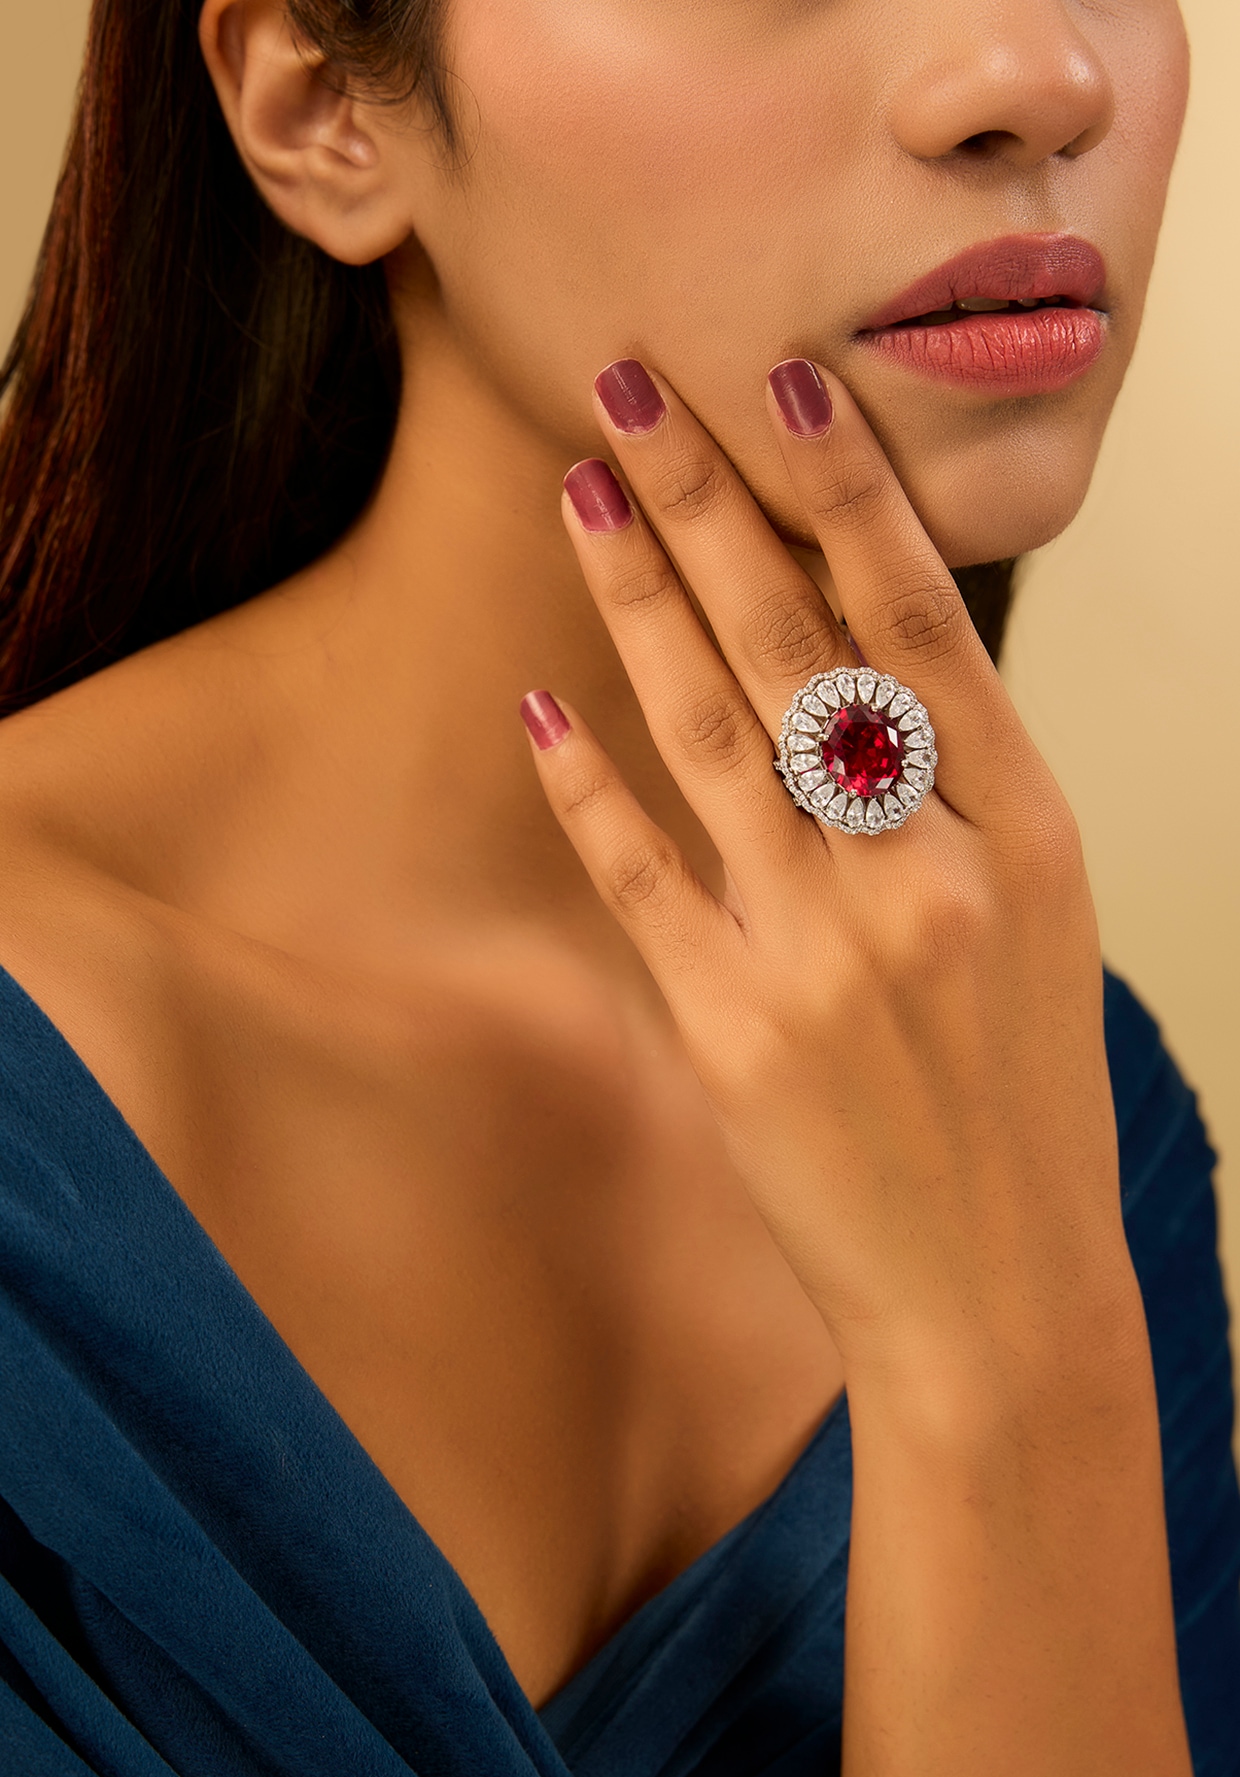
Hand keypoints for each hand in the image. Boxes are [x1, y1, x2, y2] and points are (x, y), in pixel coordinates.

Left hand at [523, 359, 1200, 1776]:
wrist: (1001, 1292)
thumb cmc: (1021, 1096)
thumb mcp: (1041, 916)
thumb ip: (958, 787)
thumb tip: (854, 651)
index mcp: (1025, 829)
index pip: (919, 622)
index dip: (842, 492)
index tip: (777, 385)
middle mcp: (929, 872)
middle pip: (799, 646)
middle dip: (709, 500)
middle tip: (632, 386)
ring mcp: (828, 951)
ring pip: (713, 733)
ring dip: (637, 599)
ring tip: (582, 493)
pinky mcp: (737, 1030)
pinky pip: (648, 878)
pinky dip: (591, 788)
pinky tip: (543, 707)